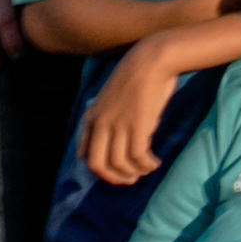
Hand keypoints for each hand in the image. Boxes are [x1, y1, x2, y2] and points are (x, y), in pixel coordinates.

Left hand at [80, 44, 189, 186]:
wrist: (151, 61)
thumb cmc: (137, 76)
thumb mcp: (112, 98)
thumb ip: (110, 118)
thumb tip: (123, 139)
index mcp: (91, 118)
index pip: (85, 154)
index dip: (99, 168)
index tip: (115, 171)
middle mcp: (100, 124)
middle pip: (98, 165)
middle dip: (114, 177)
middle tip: (130, 179)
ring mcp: (118, 126)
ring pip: (120, 163)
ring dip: (134, 172)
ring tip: (146, 169)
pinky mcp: (137, 126)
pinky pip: (139, 156)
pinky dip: (147, 164)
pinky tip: (155, 163)